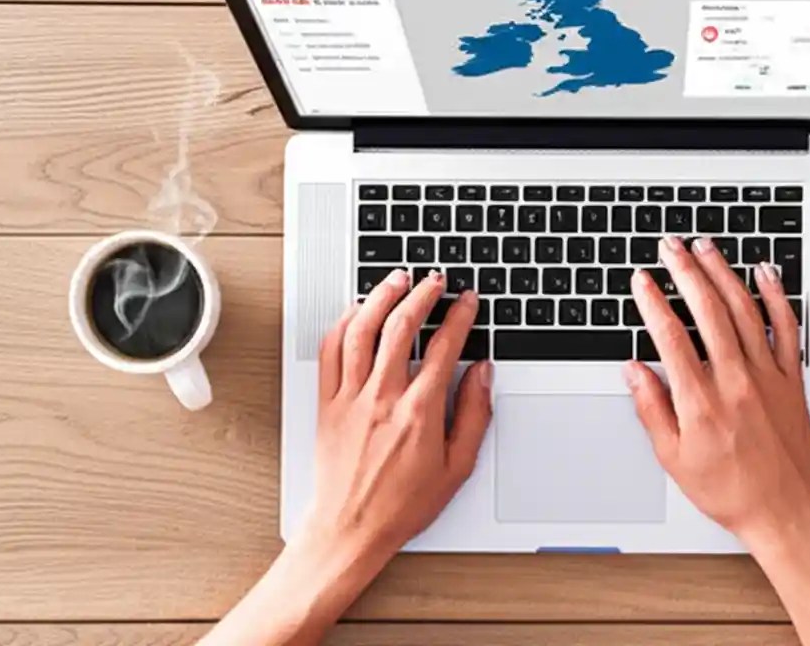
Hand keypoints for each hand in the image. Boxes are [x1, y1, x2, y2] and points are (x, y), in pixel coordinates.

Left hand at [299, 269, 491, 577]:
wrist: (350, 529)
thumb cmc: (402, 505)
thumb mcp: (457, 467)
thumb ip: (474, 415)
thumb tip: (482, 375)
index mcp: (419, 412)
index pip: (445, 347)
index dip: (460, 316)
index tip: (467, 301)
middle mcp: (382, 398)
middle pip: (402, 327)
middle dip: (422, 294)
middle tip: (434, 280)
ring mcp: (351, 398)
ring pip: (362, 330)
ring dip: (381, 297)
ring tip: (397, 280)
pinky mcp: (327, 404)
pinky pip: (331, 352)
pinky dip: (343, 324)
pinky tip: (356, 311)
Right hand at [624, 236, 809, 547]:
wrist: (782, 510)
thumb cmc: (728, 490)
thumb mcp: (672, 458)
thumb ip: (651, 409)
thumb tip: (633, 370)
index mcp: (701, 401)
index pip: (671, 336)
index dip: (653, 302)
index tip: (642, 280)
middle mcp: (735, 381)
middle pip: (708, 311)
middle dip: (686, 271)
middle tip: (671, 246)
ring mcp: (767, 377)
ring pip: (745, 310)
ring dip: (723, 273)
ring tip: (706, 247)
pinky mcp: (790, 379)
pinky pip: (786, 328)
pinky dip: (776, 296)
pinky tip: (764, 273)